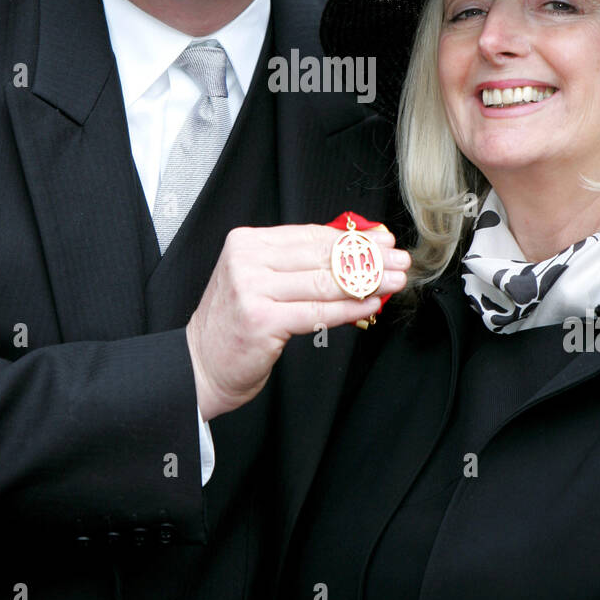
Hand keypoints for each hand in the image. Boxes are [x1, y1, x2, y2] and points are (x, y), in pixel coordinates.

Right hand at [186, 224, 409, 419]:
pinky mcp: (262, 320)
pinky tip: (371, 304)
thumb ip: (299, 265)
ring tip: (394, 280)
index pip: (311, 235)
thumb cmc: (236, 324)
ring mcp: (252, 289)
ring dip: (367, 281)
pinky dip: (349, 308)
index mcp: (247, 243)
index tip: (383, 240)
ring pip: (324, 282)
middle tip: (399, 259)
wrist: (200, 364)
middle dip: (368, 257)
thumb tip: (357, 250)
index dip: (353, 237)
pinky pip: (318, 312)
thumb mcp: (260, 281)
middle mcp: (247, 260)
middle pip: (322, 255)